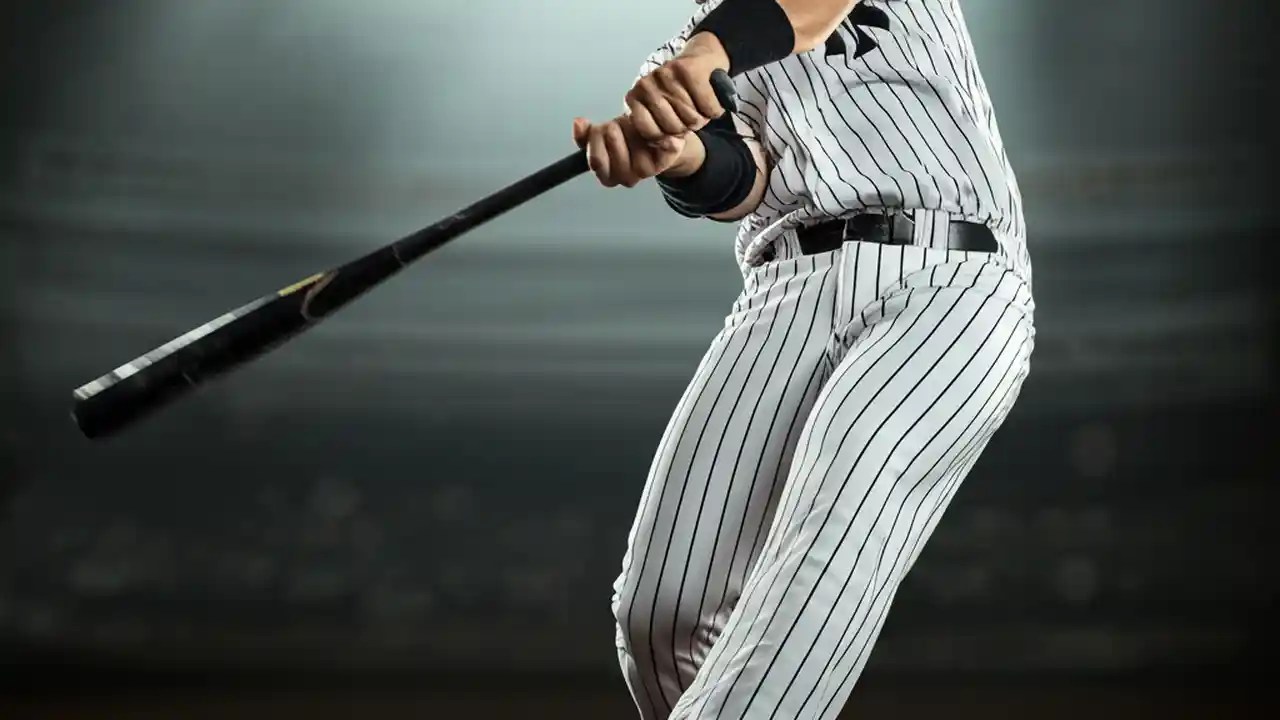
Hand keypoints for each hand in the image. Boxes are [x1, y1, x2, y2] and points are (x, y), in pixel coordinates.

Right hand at [572, 115, 698, 187]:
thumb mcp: (600, 135)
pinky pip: (664, 145)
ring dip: (631, 129)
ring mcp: (648, 170)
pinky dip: (660, 134)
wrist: (650, 133)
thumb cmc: (623, 135)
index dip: (597, 141)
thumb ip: (585, 135)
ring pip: (635, 145)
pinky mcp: (668, 157)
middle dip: (613, 131)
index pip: (596, 161)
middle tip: (618, 125)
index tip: (602, 129)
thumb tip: (578, 123)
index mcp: (609, 176)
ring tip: (632, 123)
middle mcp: (627, 178)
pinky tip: (653, 127)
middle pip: (615, 153)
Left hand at [624, 32, 730, 142]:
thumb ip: (660, 134)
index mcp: (635, 98)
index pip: (651, 133)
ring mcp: (665, 75)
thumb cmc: (680, 94)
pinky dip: (714, 109)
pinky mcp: (688, 70)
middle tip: (688, 113)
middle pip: (673, 128)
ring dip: (702, 117)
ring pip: (692, 119)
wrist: (701, 59)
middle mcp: (646, 85)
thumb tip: (671, 145)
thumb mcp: (663, 115)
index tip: (672, 126)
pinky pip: (708, 107)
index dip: (667, 136)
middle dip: (687, 126)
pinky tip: (709, 98)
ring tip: (697, 104)